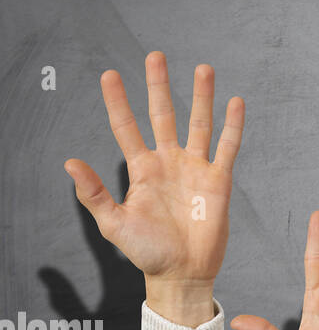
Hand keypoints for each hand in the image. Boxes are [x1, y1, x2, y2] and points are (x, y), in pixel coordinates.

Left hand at [64, 52, 244, 325]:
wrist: (182, 273)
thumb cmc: (147, 252)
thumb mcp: (114, 224)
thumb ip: (95, 193)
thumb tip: (70, 163)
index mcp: (142, 170)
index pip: (127, 127)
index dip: (118, 102)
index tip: (109, 75)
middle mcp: (169, 162)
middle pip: (164, 115)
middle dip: (159, 86)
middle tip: (156, 56)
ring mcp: (196, 168)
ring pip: (199, 123)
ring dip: (201, 96)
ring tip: (203, 68)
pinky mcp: (219, 180)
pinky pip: (228, 146)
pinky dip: (233, 125)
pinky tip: (235, 102)